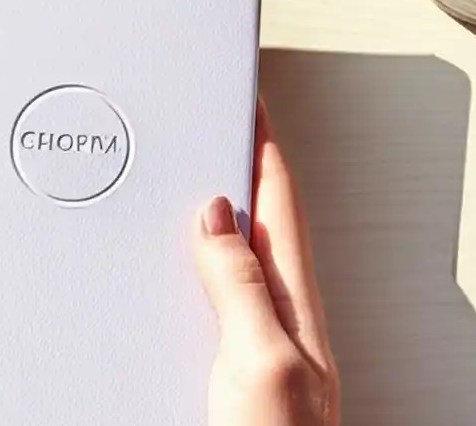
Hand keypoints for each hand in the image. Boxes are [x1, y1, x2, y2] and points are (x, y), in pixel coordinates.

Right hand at [193, 100, 340, 425]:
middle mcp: (278, 320)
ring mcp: (256, 349)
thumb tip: (218, 214)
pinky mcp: (230, 378)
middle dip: (237, 169)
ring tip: (199, 178)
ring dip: (218, 220)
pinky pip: (212, 306)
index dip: (260, 144)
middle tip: (218, 123)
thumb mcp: (260, 360)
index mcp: (294, 303)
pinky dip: (196, 274)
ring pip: (235, 265)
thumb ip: (241, 285)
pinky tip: (182, 273)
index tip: (245, 97)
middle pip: (258, 225)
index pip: (278, 201)